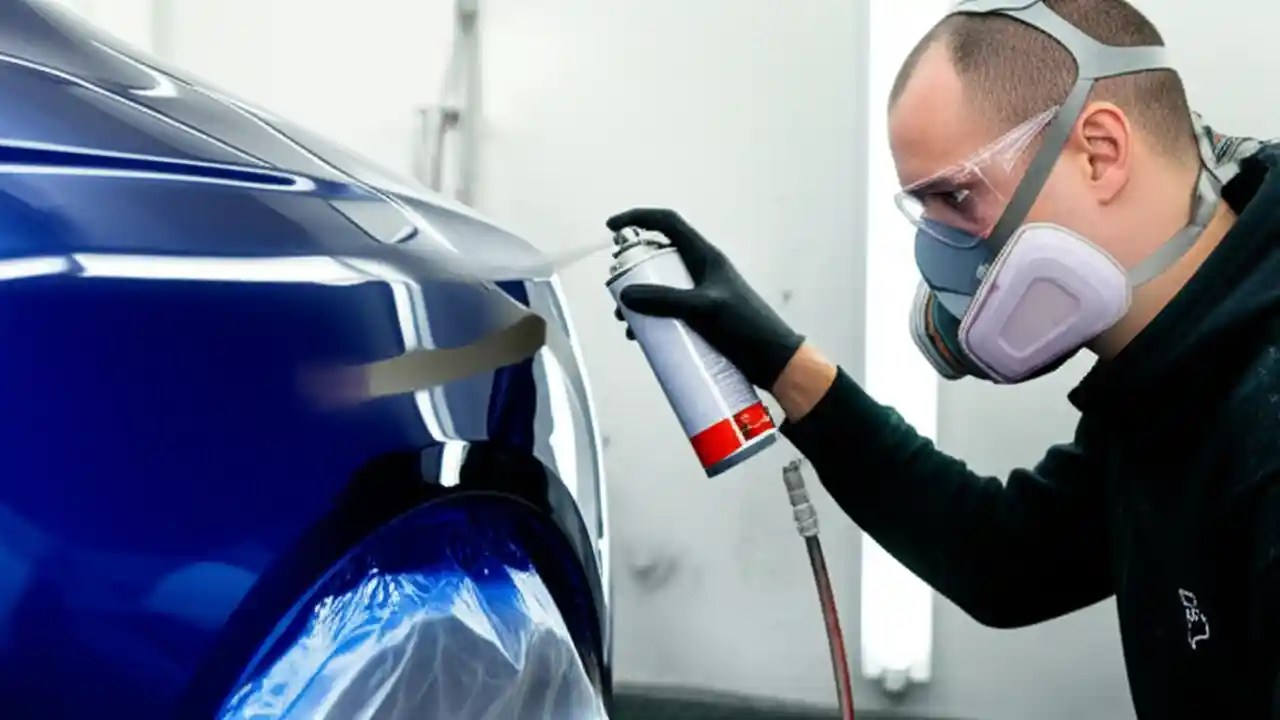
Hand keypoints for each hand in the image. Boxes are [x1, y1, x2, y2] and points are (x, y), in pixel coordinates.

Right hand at [606, 207, 804, 390]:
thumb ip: (665, 300)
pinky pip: (668, 312)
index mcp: (705, 257)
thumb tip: (626, 294)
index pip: (668, 223)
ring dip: (638, 301)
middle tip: (616, 291)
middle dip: (631, 272)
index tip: (611, 227)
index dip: (638, 218)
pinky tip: (640, 337)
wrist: (772, 360)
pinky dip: (651, 320)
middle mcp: (700, 271)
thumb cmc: (746, 327)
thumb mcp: (704, 309)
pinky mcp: (700, 319)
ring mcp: (700, 295)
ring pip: (659, 289)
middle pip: (658, 258)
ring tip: (625, 321)